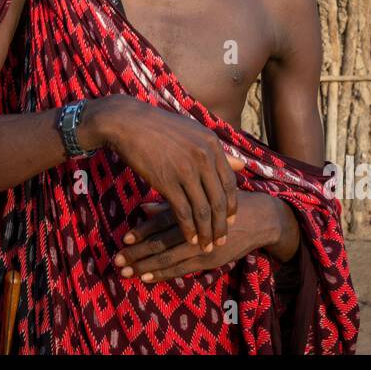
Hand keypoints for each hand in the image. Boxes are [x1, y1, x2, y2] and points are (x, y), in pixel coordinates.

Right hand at [83, 95, 245, 253]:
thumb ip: (218, 152)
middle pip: (219, 200)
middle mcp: (204, 157)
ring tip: (206, 246)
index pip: (230, 183)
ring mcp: (186, 170)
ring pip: (203, 210)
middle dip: (222, 225)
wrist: (128, 122)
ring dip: (206, 232)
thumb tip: (243, 165)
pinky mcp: (167, 182)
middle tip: (221, 240)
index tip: (230, 221)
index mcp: (212, 145)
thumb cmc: (160, 127)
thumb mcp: (194, 132)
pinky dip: (188, 229)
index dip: (232, 206)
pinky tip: (190, 239)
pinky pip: (183, 212)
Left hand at [111, 191, 294, 282]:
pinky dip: (163, 274)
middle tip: (117, 260)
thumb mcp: (200, 197)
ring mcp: (202, 247)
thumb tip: (143, 208)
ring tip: (126, 272)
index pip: (161, 222)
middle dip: (137, 253)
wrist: (261, 218)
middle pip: (161, 242)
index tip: (123, 239)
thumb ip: (171, 205)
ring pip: (168, 258)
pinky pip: (182, 269)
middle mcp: (195, 229)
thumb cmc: (226, 202)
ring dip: (145, 266)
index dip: (141, 231)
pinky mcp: (210, 261)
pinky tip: (147, 278)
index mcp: (192, 209)